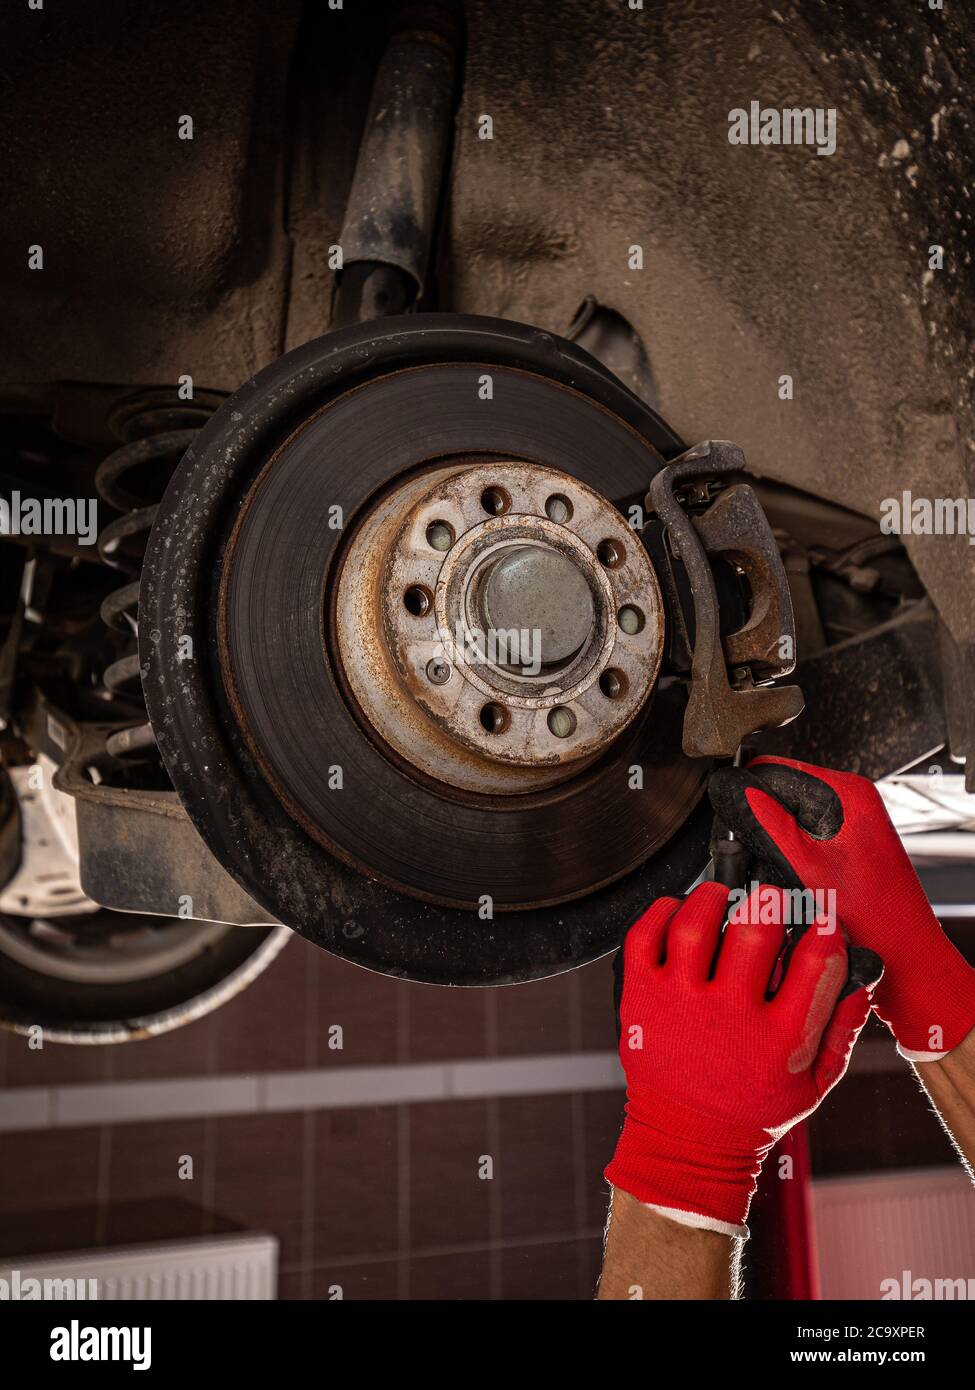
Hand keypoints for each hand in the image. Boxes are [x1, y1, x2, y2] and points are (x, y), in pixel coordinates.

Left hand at [605, 881, 876, 1232]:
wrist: (687, 1141)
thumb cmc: (751, 1109)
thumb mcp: (813, 1084)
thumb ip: (841, 1029)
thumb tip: (863, 978)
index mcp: (779, 1037)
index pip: (815, 962)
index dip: (826, 932)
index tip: (822, 926)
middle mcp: (728, 1015)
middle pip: (755, 931)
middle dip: (770, 904)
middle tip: (771, 902)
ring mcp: (680, 1002)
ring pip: (696, 923)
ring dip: (714, 898)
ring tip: (723, 899)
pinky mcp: (642, 996)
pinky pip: (646, 934)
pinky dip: (663, 911)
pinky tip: (680, 912)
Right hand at [709, 755, 974, 1059]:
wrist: (902, 960)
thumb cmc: (871, 919)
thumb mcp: (803, 865)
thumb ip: (765, 821)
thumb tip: (730, 786)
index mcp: (847, 792)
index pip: (772, 770)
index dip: (745, 797)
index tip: (735, 829)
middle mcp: (853, 801)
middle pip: (779, 794)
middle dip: (759, 826)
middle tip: (758, 861)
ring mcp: (851, 825)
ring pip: (787, 819)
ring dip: (772, 846)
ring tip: (778, 876)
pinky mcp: (847, 846)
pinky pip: (803, 839)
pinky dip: (789, 859)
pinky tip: (794, 883)